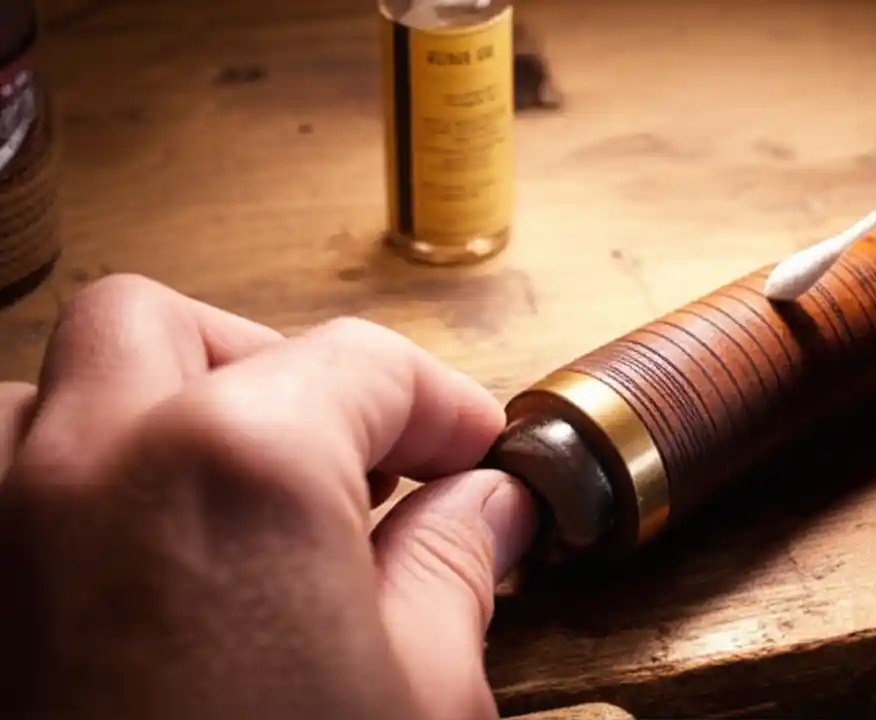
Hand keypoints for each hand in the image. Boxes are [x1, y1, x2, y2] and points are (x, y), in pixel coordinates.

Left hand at [0, 275, 536, 718]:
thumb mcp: (423, 698)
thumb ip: (452, 568)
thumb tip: (484, 507)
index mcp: (238, 467)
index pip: (361, 362)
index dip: (440, 403)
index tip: (473, 454)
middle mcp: (93, 468)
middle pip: (169, 325)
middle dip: (272, 367)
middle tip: (351, 457)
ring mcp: (4, 532)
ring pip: (55, 390)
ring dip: (147, 412)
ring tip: (232, 492)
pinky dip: (69, 482)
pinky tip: (144, 551)